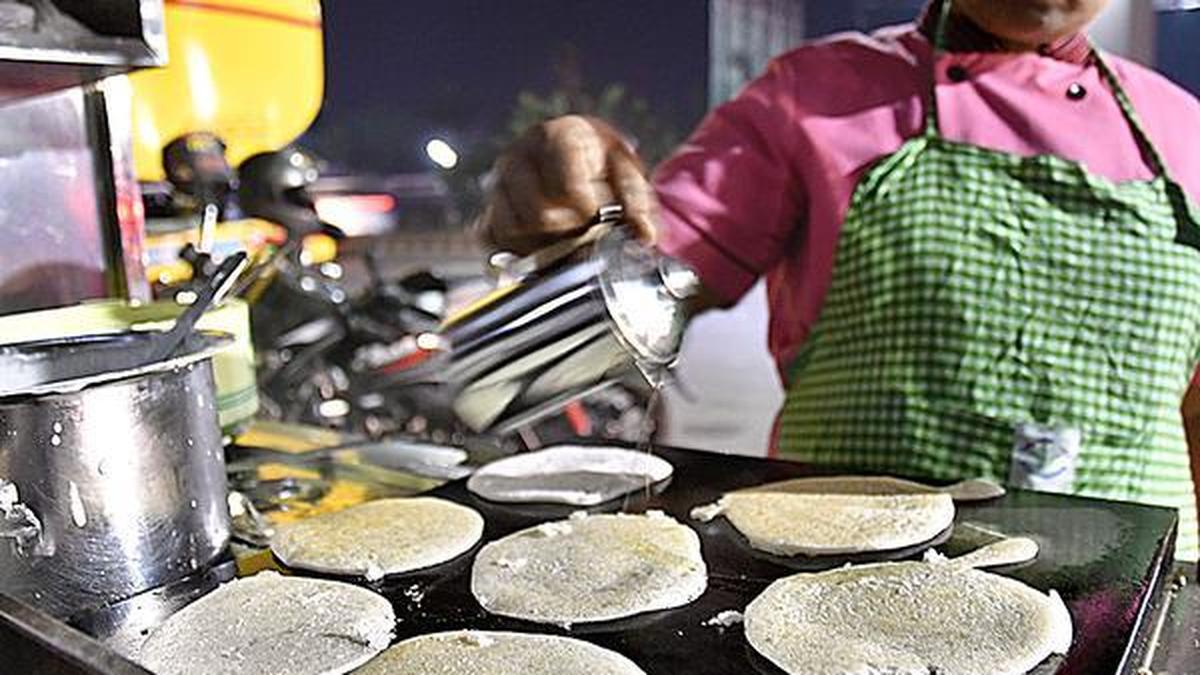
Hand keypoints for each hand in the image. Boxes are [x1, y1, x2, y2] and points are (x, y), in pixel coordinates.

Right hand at [477, 115, 656, 254]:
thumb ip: (638, 203)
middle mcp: (519, 156)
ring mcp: (498, 184)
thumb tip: (645, 236)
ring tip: (565, 234)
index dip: (585, 209)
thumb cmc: (603, 164)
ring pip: (512, 230)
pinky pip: (492, 241)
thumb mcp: (627, 173)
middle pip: (538, 214)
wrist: (578, 160)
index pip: (564, 186)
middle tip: (584, 227)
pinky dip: (518, 251)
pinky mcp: (487, 210)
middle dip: (567, 230)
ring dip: (542, 243)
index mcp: (555, 135)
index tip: (598, 214)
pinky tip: (542, 243)